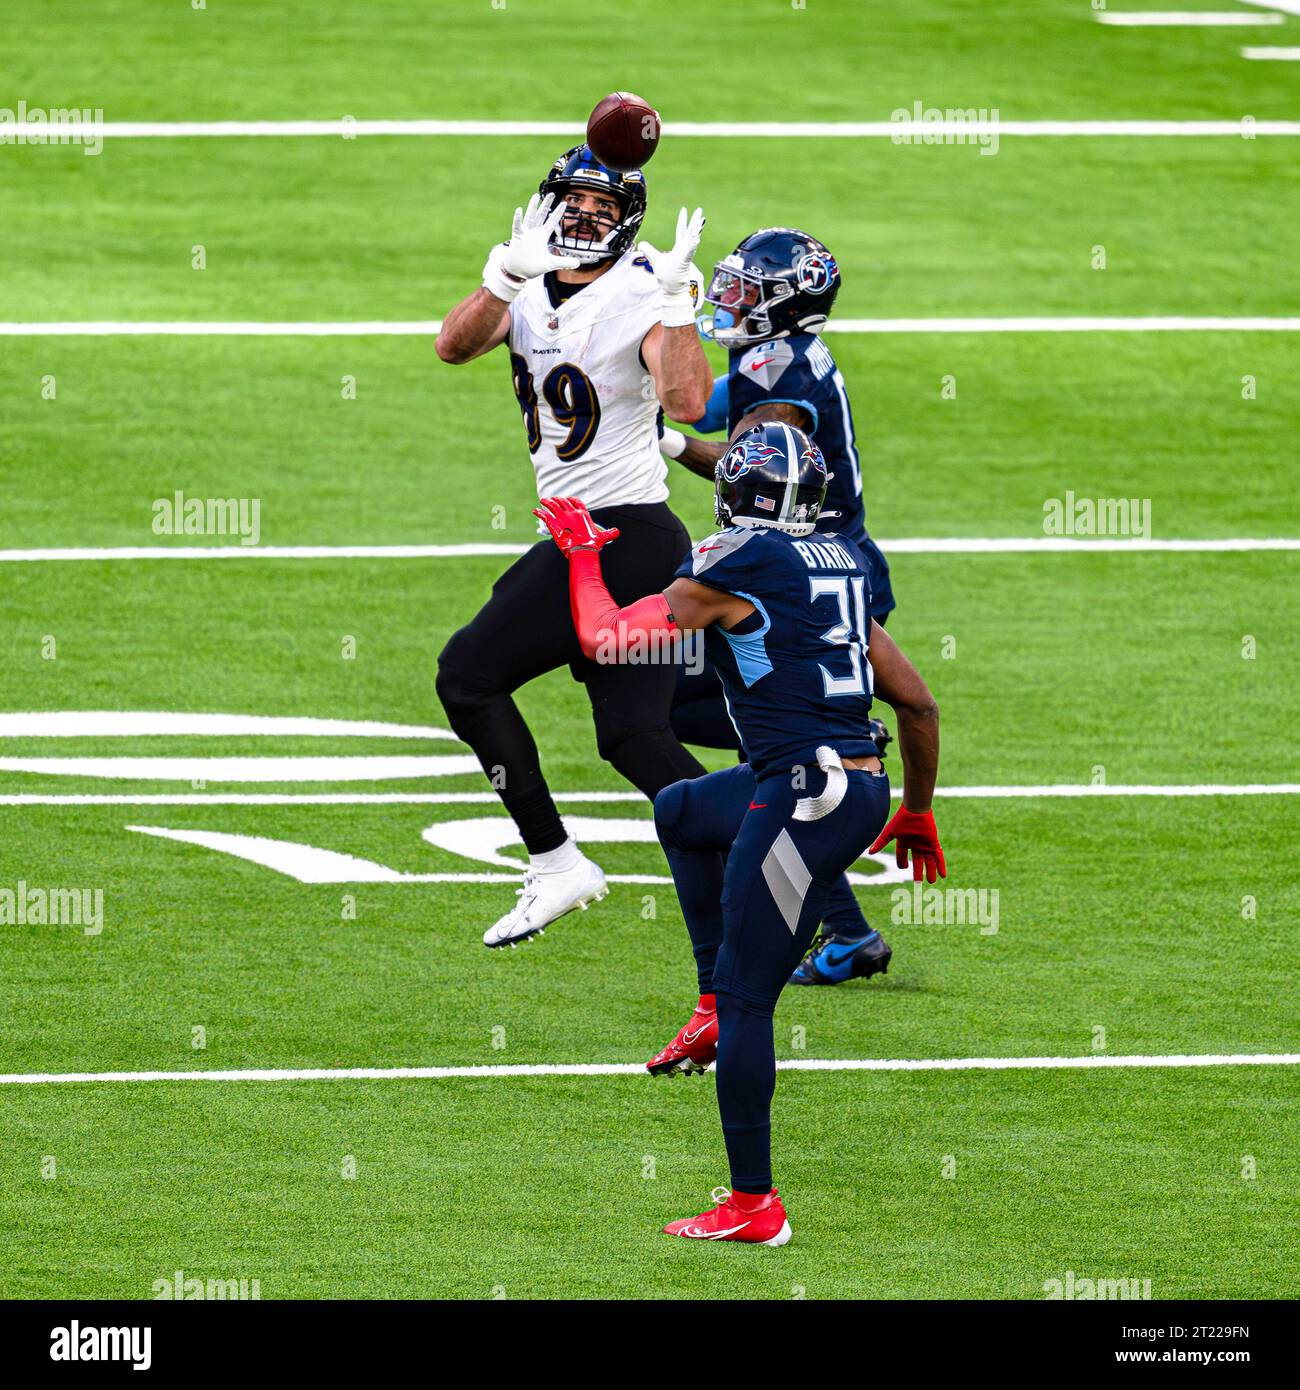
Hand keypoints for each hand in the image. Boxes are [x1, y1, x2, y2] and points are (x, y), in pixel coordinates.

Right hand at [483, 194, 580, 301]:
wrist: (518, 271)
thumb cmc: (533, 266)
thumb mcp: (550, 264)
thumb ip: (563, 262)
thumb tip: (578, 263)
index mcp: (543, 236)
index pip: (552, 221)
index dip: (558, 213)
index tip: (564, 203)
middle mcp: (535, 232)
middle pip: (541, 215)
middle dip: (546, 204)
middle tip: (552, 193)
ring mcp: (525, 233)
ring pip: (530, 217)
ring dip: (532, 207)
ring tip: (536, 196)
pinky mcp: (517, 237)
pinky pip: (517, 226)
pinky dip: (518, 218)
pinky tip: (519, 210)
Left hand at [533, 497, 619, 556]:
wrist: (583, 550)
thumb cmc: (593, 544)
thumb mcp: (603, 537)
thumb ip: (610, 533)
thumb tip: (618, 532)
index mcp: (582, 514)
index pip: (576, 502)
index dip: (571, 500)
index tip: (567, 499)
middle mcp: (572, 513)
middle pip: (563, 502)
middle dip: (557, 500)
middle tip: (553, 499)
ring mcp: (562, 517)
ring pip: (552, 505)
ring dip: (547, 502)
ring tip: (543, 501)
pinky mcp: (554, 524)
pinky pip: (544, 515)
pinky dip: (539, 512)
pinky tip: (535, 511)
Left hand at [638, 207, 705, 326]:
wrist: (672, 289)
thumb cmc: (666, 276)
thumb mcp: (654, 260)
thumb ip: (648, 251)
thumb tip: (640, 244)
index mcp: (679, 248)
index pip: (681, 231)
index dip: (682, 221)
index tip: (684, 210)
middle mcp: (684, 250)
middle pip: (690, 232)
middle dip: (695, 221)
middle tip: (699, 210)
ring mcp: (685, 256)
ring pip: (692, 240)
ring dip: (696, 231)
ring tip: (700, 221)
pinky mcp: (684, 262)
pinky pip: (689, 252)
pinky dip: (692, 245)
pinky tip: (696, 238)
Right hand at [869, 806, 945, 883]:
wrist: (915, 810)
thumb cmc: (901, 820)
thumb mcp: (889, 833)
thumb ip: (880, 843)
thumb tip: (869, 853)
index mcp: (904, 842)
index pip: (902, 855)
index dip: (902, 863)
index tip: (903, 868)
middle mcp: (915, 844)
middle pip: (917, 861)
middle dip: (918, 872)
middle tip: (918, 883)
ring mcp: (925, 844)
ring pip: (929, 860)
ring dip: (930, 871)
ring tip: (931, 881)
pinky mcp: (933, 842)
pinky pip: (938, 856)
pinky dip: (941, 865)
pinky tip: (943, 875)